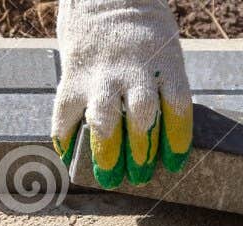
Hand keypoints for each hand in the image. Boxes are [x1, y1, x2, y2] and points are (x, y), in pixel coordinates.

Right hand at [51, 0, 193, 187]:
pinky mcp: (73, 75)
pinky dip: (64, 137)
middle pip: (142, 118)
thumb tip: (163, 137)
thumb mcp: (167, 52)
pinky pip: (66, 111)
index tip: (175, 163)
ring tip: (108, 176)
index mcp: (166, 64)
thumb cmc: (144, 32)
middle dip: (142, 153)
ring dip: (106, 152)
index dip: (177, 139)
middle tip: (141, 176)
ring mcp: (101, 74)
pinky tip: (68, 157)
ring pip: (105, 120)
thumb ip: (166, 89)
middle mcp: (134, 71)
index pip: (178, 107)